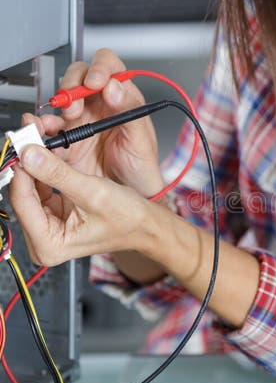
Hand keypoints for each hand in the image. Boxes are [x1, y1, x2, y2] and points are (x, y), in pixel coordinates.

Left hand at [9, 144, 155, 266]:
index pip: (22, 201)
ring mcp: (47, 228)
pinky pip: (39, 188)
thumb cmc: (127, 219)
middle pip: (22, 195)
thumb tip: (30, 155)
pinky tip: (47, 154)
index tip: (24, 143)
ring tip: (38, 140)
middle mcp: (44, 240)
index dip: (22, 168)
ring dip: (34, 164)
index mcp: (49, 245)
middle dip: (27, 165)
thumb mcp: (92, 192)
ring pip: (29, 189)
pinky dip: (43, 169)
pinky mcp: (53, 215)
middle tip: (30, 137)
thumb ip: (57, 173)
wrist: (146, 224)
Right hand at [27, 48, 163, 197]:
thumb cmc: (143, 168)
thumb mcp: (142, 139)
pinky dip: (44, 126)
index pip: (109, 66)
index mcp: (122, 98)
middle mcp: (99, 105)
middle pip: (79, 78)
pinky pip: (50, 127)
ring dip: (58, 104)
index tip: (95, 81)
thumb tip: (114, 85)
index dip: (99, 67)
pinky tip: (47, 131)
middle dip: (73, 86)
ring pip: (62, 100)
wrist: (131, 197)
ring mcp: (81, 121)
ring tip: (64, 118)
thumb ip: (130, 110)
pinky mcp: (67, 141)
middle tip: (76, 104)